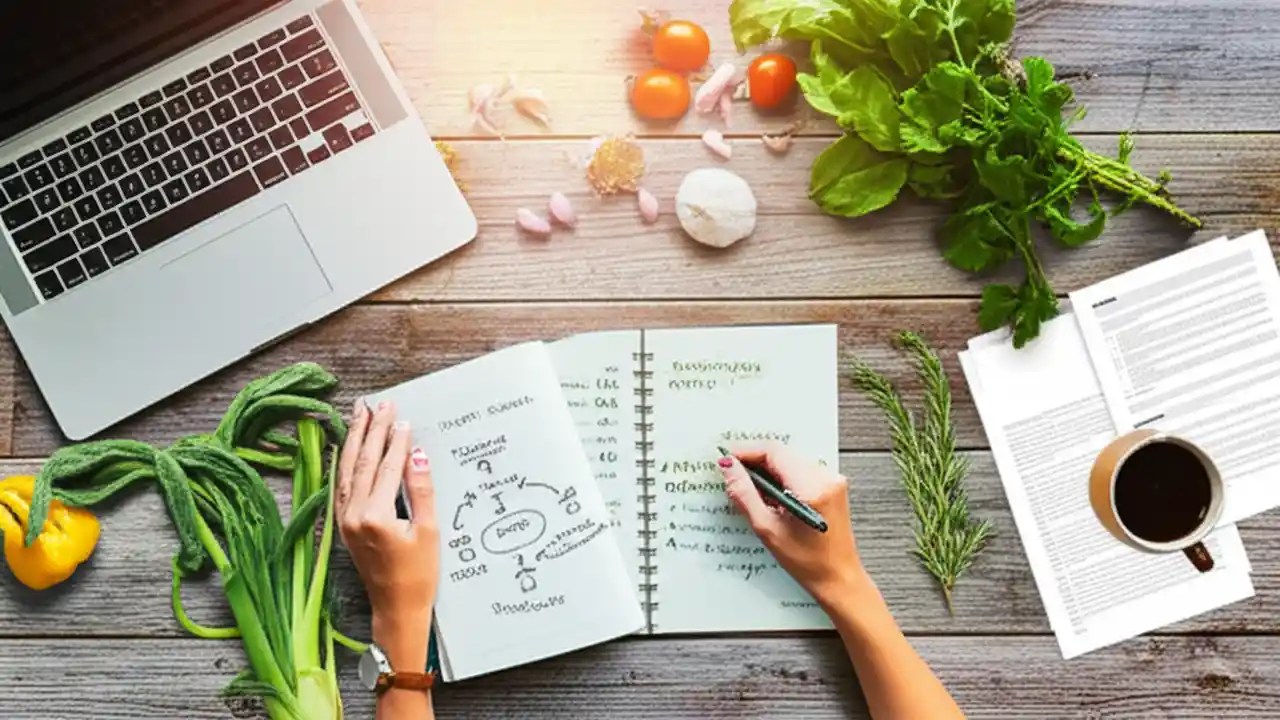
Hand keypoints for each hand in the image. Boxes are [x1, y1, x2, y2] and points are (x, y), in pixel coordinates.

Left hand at [337, 400, 439, 671]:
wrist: (396, 609)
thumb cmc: (417, 576)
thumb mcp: (428, 531)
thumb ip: (421, 490)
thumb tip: (417, 454)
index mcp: (375, 516)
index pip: (387, 467)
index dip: (396, 441)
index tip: (403, 418)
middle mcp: (354, 515)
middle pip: (364, 462)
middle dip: (372, 431)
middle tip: (380, 404)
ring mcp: (345, 520)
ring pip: (347, 470)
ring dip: (355, 440)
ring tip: (360, 414)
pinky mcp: (344, 525)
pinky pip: (341, 485)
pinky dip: (346, 462)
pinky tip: (349, 448)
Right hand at [718, 442, 868, 609]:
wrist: (838, 577)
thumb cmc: (809, 562)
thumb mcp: (768, 528)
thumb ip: (745, 494)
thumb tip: (729, 468)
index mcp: (812, 488)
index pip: (773, 452)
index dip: (746, 451)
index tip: (728, 458)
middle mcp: (826, 478)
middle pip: (782, 453)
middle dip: (755, 461)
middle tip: (734, 475)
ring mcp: (832, 480)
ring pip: (790, 459)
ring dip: (768, 469)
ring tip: (753, 491)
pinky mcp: (833, 485)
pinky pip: (801, 469)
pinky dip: (782, 476)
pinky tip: (773, 495)